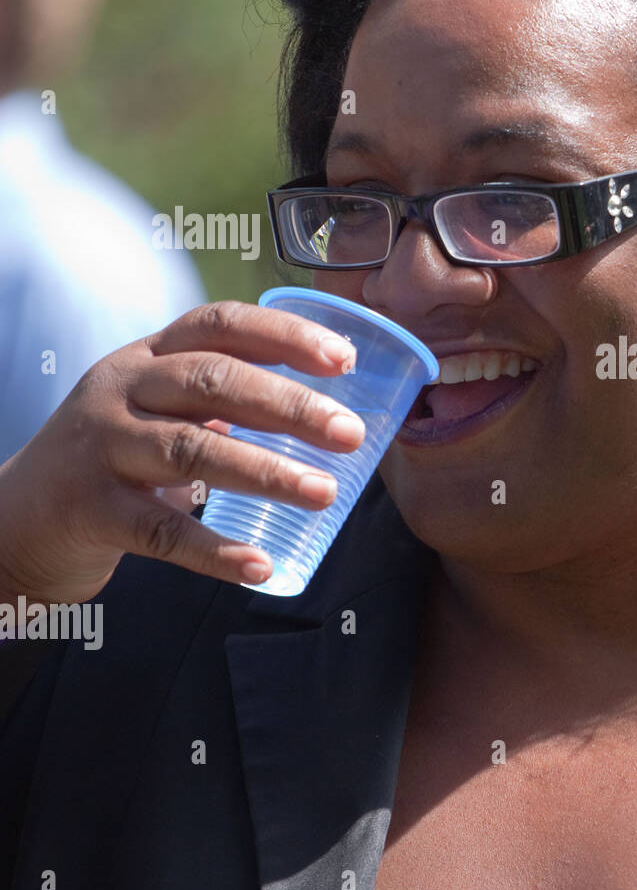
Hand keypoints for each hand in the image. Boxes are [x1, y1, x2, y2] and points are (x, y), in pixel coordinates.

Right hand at [0, 301, 365, 603]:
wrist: (16, 517)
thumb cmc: (116, 456)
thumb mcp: (159, 407)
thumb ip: (225, 398)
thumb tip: (329, 408)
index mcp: (148, 356)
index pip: (220, 325)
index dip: (285, 335)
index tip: (344, 359)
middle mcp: (121, 390)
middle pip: (214, 382)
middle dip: (290, 406)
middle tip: (350, 433)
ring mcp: (102, 448)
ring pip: (193, 451)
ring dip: (267, 472)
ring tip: (325, 492)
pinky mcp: (91, 510)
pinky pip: (161, 531)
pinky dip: (214, 551)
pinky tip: (260, 564)